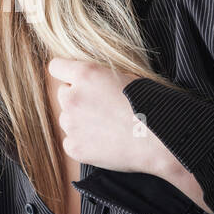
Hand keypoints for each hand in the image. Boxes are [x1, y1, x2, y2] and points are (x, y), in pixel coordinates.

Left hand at [46, 57, 209, 211]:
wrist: (157, 141)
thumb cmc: (150, 106)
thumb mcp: (127, 77)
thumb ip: (102, 77)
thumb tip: (93, 80)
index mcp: (86, 75)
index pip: (56, 66)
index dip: (66, 73)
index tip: (73, 80)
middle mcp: (73, 97)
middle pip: (63, 94)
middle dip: (77, 99)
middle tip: (101, 109)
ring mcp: (71, 124)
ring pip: (67, 119)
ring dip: (80, 122)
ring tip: (107, 128)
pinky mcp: (74, 147)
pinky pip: (71, 141)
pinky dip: (83, 143)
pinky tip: (104, 143)